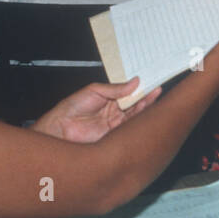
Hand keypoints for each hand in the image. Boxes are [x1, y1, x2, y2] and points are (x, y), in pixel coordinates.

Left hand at [32, 78, 162, 142]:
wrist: (60, 128)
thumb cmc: (72, 108)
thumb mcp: (95, 91)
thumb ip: (116, 88)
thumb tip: (135, 81)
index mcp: (109, 99)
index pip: (130, 93)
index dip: (141, 88)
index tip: (151, 82)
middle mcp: (115, 112)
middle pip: (135, 104)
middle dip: (147, 97)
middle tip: (158, 89)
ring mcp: (115, 124)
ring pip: (135, 116)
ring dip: (146, 107)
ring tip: (156, 97)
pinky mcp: (115, 136)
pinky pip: (130, 127)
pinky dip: (139, 120)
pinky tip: (147, 113)